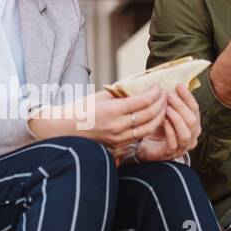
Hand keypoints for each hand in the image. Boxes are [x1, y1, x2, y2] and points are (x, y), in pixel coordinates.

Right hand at [28, 86, 165, 149]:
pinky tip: (153, 118)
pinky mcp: (118, 145)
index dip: (154, 92)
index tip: (158, 85)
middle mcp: (117, 126)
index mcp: (112, 111)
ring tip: (164, 106)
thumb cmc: (81, 109)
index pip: (143, 101)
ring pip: (148, 128)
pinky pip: (140, 136)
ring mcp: (118, 138)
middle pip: (149, 115)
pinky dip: (150, 126)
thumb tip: (140, 87)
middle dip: (161, 103)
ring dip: (160, 116)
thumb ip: (121, 93)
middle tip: (166, 94)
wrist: (65, 130)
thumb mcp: (101, 96)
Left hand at [136, 84, 201, 161]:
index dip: (188, 97)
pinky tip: (164, 122)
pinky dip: (170, 131)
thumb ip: (171, 101)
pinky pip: (174, 142)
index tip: (178, 85)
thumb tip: (170, 83)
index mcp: (193, 124)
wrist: (147, 147)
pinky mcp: (171, 153)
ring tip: (167, 109)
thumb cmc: (158, 129)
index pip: (195, 109)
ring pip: (186, 133)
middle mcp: (191, 136)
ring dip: (177, 119)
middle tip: (168, 96)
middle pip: (192, 120)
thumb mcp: (166, 112)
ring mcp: (182, 146)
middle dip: (181, 106)